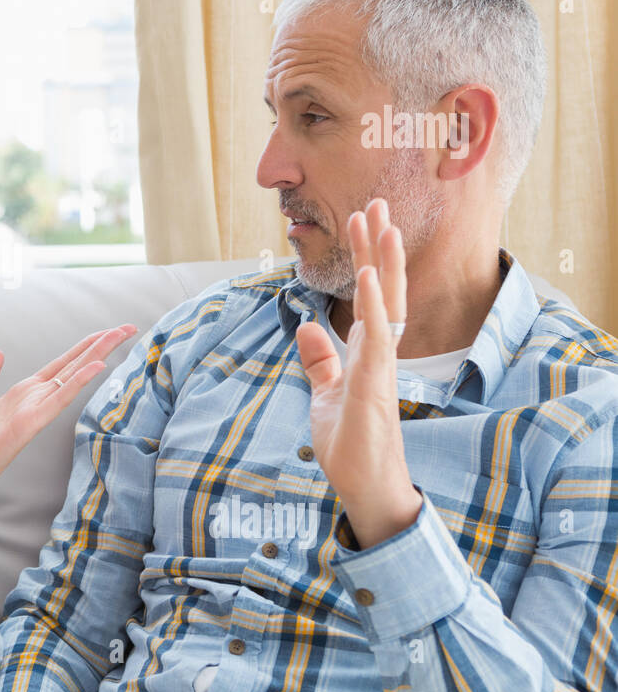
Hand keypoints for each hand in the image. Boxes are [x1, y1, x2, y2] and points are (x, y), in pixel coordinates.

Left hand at [0, 324, 138, 500]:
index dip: (82, 348)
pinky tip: (97, 366)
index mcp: (22, 395)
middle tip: (128, 327)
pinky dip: (78, 382)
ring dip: (97, 354)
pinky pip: (59, 398)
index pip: (60, 366)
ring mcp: (35, 412)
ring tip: (121, 334)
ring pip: (72, 377)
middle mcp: (34, 401)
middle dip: (100, 345)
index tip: (105, 332)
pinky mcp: (30, 423)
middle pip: (74, 367)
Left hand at [294, 197, 421, 548]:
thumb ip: (321, 361)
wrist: (365, 488)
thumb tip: (306, 327)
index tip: (362, 223)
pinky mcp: (375, 386)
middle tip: (376, 203)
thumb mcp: (327, 395)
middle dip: (378, 247)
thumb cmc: (352, 446)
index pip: (369, 295)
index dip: (366, 259)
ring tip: (379, 222)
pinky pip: (376, 338)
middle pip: (381, 289)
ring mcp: (380, 367)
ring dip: (381, 262)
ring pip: (385, 304)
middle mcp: (379, 353)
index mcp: (367, 353)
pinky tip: (367, 275)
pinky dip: (370, 305)